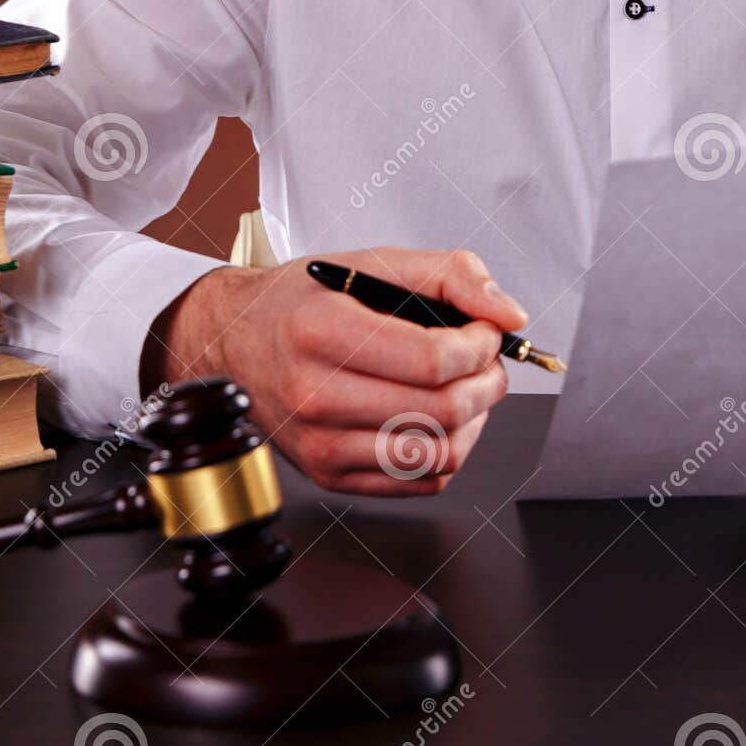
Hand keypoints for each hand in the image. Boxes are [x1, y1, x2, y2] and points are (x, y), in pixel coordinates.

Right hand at [145, 247, 527, 495]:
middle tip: (486, 360)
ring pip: (440, 454)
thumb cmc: (305, 302)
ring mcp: (320, 445)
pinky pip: (422, 481)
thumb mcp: (373, 263)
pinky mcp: (330, 476)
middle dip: (488, 381)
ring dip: (475, 421)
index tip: (485, 331)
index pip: (432, 360)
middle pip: (443, 410)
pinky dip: (449, 451)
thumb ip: (451, 275)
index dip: (480, 346)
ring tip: (466, 390)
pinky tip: (440, 419)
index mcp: (322, 333)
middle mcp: (314, 395)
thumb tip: (511, 316)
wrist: (234, 342)